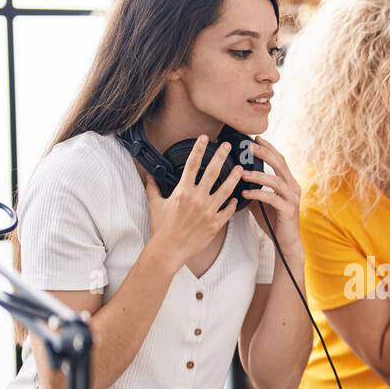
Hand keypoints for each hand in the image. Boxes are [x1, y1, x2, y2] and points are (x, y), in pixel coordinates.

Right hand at [138, 135, 242, 273]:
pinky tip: (235, 198)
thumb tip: (148, 175)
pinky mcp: (215, 224)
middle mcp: (197, 198)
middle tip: (228, 146)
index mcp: (183, 191)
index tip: (204, 138)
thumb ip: (153, 187)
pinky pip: (227, 211)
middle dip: (221, 156)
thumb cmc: (161, 228)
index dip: (198, 149)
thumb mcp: (155, 204)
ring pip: (226, 189)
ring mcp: (208, 211)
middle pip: (212, 172)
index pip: (192, 164)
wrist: (168, 250)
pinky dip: (232, 204)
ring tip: (241, 169)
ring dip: (234, 178)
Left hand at [242, 136, 302, 252]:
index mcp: (288, 182)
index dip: (269, 148)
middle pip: (280, 164)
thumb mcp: (260, 200)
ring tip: (242, 172)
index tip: (256, 138)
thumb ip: (253, 188)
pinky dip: (257, 194)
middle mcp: (293, 187)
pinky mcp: (288, 210)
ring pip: (276, 181)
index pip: (280, 159)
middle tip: (249, 146)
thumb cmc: (272, 220)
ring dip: (258, 175)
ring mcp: (292, 198)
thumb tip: (234, 177)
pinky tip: (245, 193)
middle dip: (264, 153)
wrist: (285, 242)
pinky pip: (272, 199)